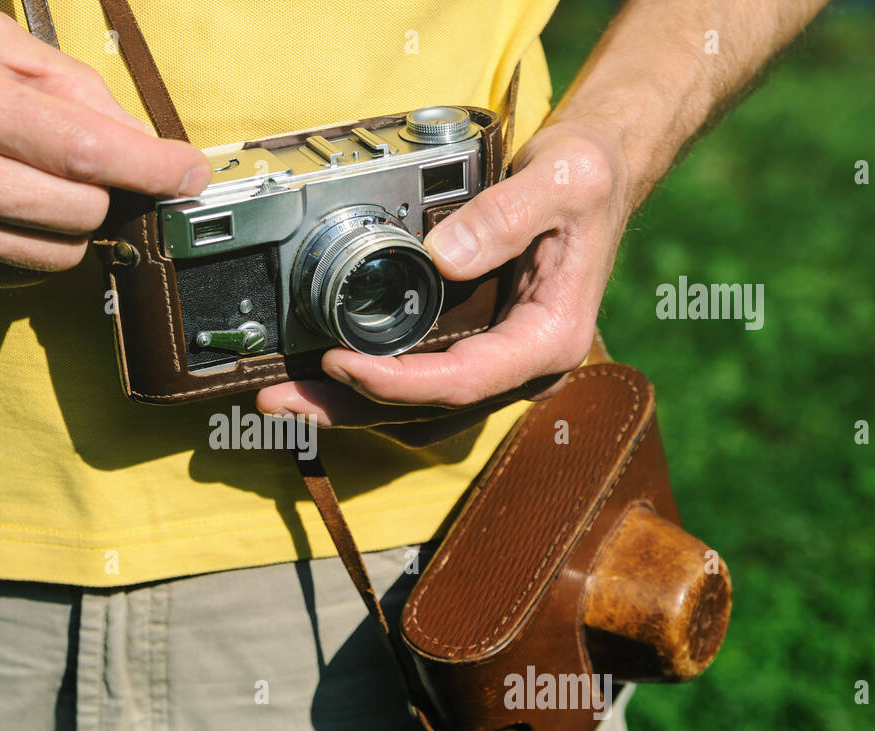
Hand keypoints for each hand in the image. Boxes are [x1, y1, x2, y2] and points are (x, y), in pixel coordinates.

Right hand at [0, 8, 209, 286]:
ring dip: (72, 225)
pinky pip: (17, 276)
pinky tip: (2, 208)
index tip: (192, 175)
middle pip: (84, 212)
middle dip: (107, 191)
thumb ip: (73, 88)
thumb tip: (144, 143)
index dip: (157, 169)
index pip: (92, 153)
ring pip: (59, 257)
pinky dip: (30, 246)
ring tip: (38, 182)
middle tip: (96, 167)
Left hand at [255, 122, 630, 440]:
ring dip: (348, 407)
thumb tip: (443, 257)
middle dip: (350, 407)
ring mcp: (497, 365)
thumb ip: (506, 216)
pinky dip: (367, 386)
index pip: (464, 381)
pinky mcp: (474, 351)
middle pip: (426, 409)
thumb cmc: (587, 177)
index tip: (339, 363)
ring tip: (282, 397)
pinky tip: (320, 375)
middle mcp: (523, 367)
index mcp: (549, 340)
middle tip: (279, 399)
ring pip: (415, 409)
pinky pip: (416, 384)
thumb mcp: (562, 181)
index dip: (396, 382)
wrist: (594, 176)